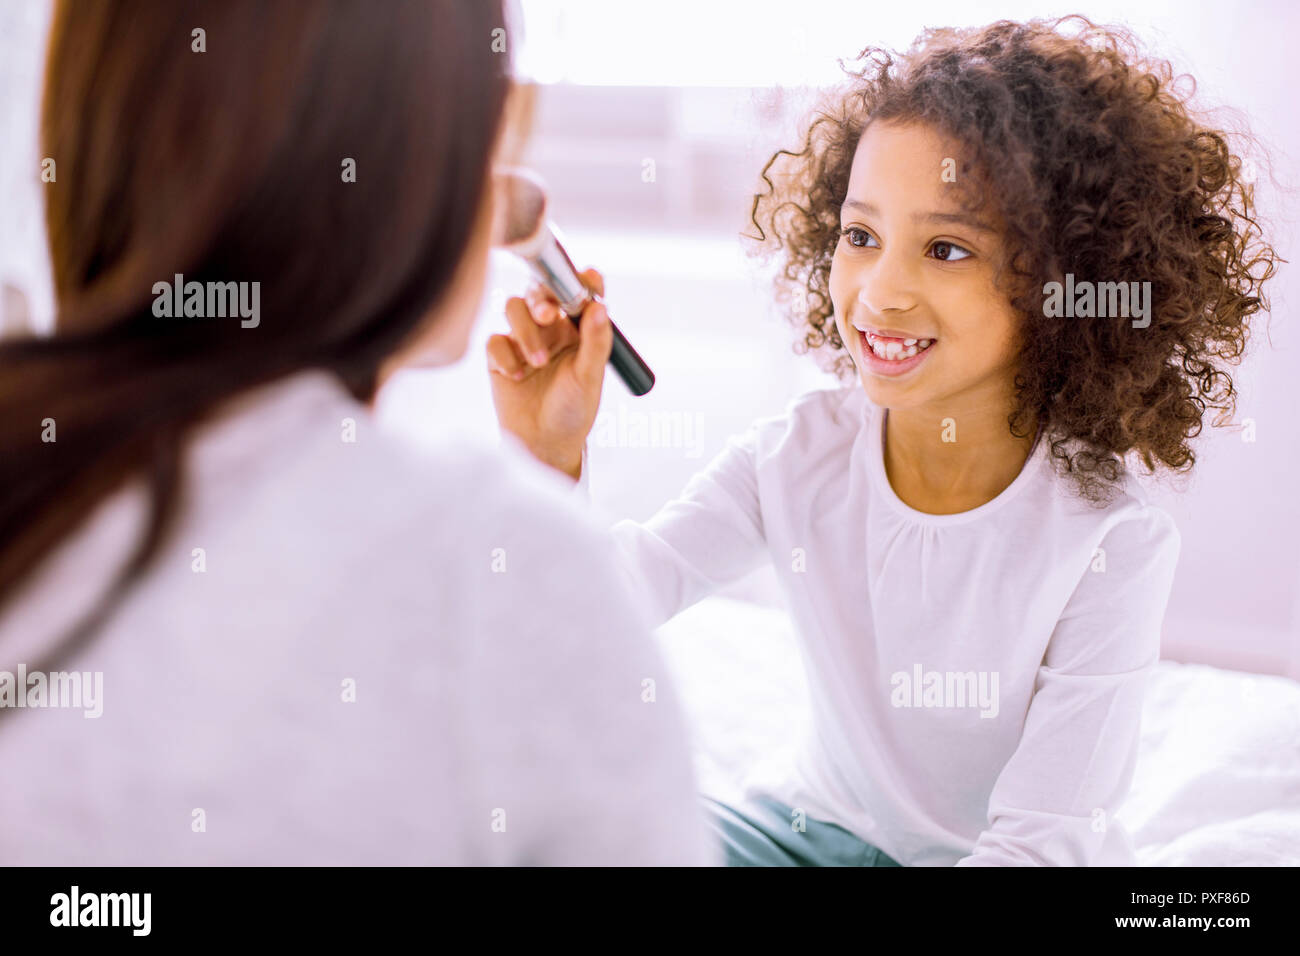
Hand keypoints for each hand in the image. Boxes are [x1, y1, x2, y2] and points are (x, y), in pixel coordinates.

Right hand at [486, 268, 610, 479]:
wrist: (543, 444)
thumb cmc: (573, 411)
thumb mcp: (589, 377)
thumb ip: (596, 342)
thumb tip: (599, 307)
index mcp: (577, 329)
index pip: (578, 292)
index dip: (580, 280)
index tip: (585, 279)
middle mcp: (550, 329)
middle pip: (539, 291)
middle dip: (542, 297)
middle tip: (546, 316)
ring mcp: (523, 340)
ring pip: (514, 308)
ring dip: (525, 332)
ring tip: (536, 363)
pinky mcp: (500, 357)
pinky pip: (495, 339)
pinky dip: (504, 355)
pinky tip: (515, 376)